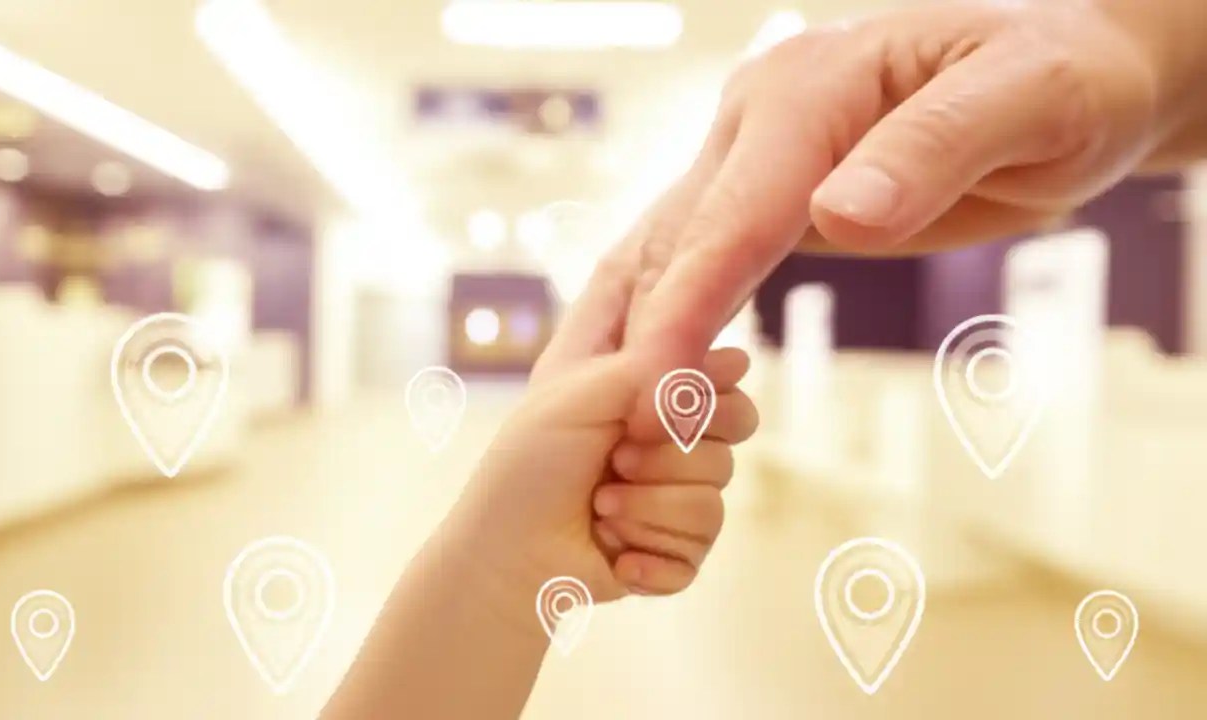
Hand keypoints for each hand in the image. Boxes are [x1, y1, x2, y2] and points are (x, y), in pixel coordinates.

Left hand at [450, 346, 756, 603]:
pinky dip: (650, 556)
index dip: (709, 391)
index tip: (660, 408)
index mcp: (650, 393)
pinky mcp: (675, 548)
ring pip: (713, 502)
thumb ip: (655, 366)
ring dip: (645, 510)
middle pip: (732, 440)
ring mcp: (676, 495)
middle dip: (669, 457)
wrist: (505, 551)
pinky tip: (616, 553)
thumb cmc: (528, 464)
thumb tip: (739, 359)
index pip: (726, 377)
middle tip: (617, 460)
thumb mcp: (580, 394)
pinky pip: (698, 551)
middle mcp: (670, 439)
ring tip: (600, 509)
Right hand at [609, 0, 1200, 360]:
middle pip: (670, 236)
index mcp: (808, 86)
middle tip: (589, 432)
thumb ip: (933, 151)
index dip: (687, 304)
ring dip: (618, 330)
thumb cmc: (1062, 78)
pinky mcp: (768, 194)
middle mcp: (759, 115)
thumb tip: (839, 217)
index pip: (733, 211)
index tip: (651, 388)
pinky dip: (661, 319)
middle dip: (627, 335)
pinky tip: (640, 371)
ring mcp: (755, 154)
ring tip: (575, 413)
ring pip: (662, 249)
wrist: (1069, 71)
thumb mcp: (1026, 100)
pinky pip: (696, 260)